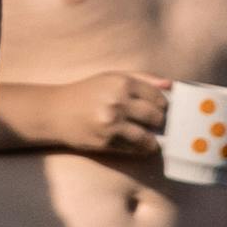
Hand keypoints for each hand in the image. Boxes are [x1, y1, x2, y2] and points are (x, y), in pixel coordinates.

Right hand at [40, 71, 173, 169]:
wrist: (55, 112)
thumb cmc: (87, 93)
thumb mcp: (112, 78)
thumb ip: (143, 78)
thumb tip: (171, 84)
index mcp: (122, 83)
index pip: (158, 98)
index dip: (162, 106)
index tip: (161, 110)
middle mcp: (118, 102)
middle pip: (156, 117)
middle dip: (158, 123)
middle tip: (156, 126)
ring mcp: (111, 123)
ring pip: (146, 136)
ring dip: (152, 140)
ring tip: (151, 140)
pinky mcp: (105, 141)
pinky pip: (133, 148)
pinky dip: (139, 149)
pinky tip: (138, 146)